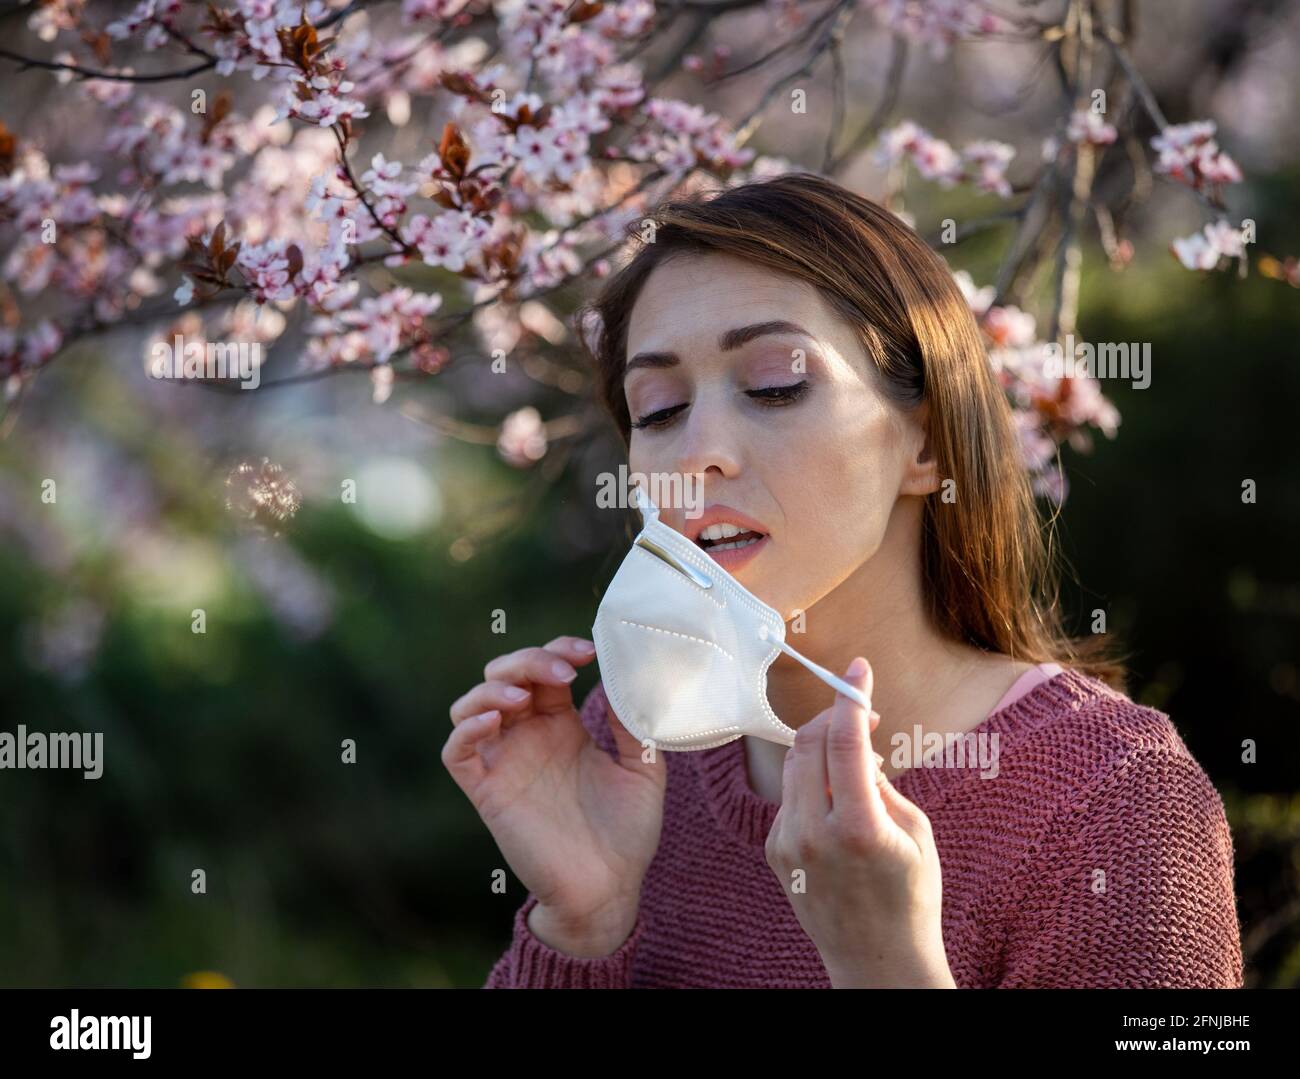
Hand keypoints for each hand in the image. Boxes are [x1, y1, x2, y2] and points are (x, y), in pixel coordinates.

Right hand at [443, 636, 666, 954]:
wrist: (610, 890)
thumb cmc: (628, 833)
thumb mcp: (643, 768)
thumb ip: (632, 724)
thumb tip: (628, 676)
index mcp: (562, 726)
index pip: (545, 669)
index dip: (558, 649)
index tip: (589, 651)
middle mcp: (529, 738)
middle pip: (505, 675)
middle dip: (528, 659)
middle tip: (565, 669)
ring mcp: (505, 763)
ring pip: (471, 704)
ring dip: (493, 687)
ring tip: (526, 695)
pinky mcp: (487, 792)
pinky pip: (457, 752)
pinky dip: (467, 729)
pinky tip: (496, 721)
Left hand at [764, 657, 954, 987]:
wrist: (877, 961)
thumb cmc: (910, 894)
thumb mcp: (915, 831)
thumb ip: (882, 781)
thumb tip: (856, 744)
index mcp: (859, 827)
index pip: (845, 741)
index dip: (851, 697)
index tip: (858, 668)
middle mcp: (814, 833)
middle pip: (808, 742)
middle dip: (833, 716)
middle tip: (861, 713)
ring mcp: (787, 843)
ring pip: (795, 765)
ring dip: (822, 749)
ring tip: (857, 766)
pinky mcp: (774, 851)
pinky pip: (790, 796)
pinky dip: (812, 784)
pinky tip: (837, 804)